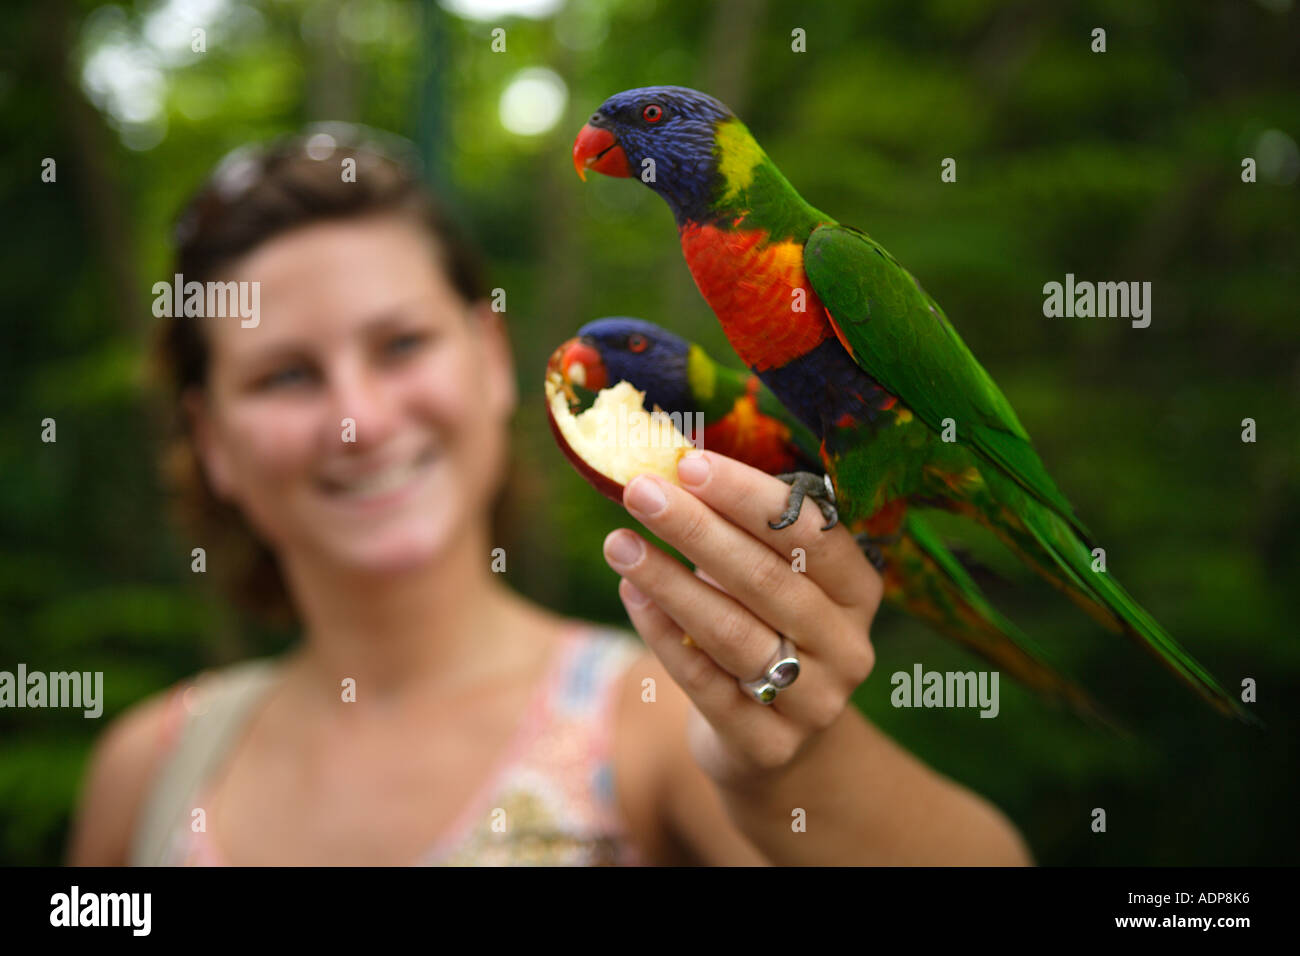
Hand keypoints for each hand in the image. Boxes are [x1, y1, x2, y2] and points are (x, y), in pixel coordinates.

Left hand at [602, 449, 882, 791]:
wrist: (776, 742)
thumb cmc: (767, 630)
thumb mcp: (776, 580)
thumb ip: (742, 533)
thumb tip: (669, 466)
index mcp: (859, 590)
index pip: (811, 533)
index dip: (750, 497)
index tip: (690, 464)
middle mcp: (848, 646)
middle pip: (767, 580)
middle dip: (698, 529)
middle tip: (640, 492)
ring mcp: (814, 702)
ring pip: (733, 633)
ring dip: (669, 581)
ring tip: (619, 543)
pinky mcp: (767, 745)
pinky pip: (705, 683)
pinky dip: (663, 634)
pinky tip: (631, 595)